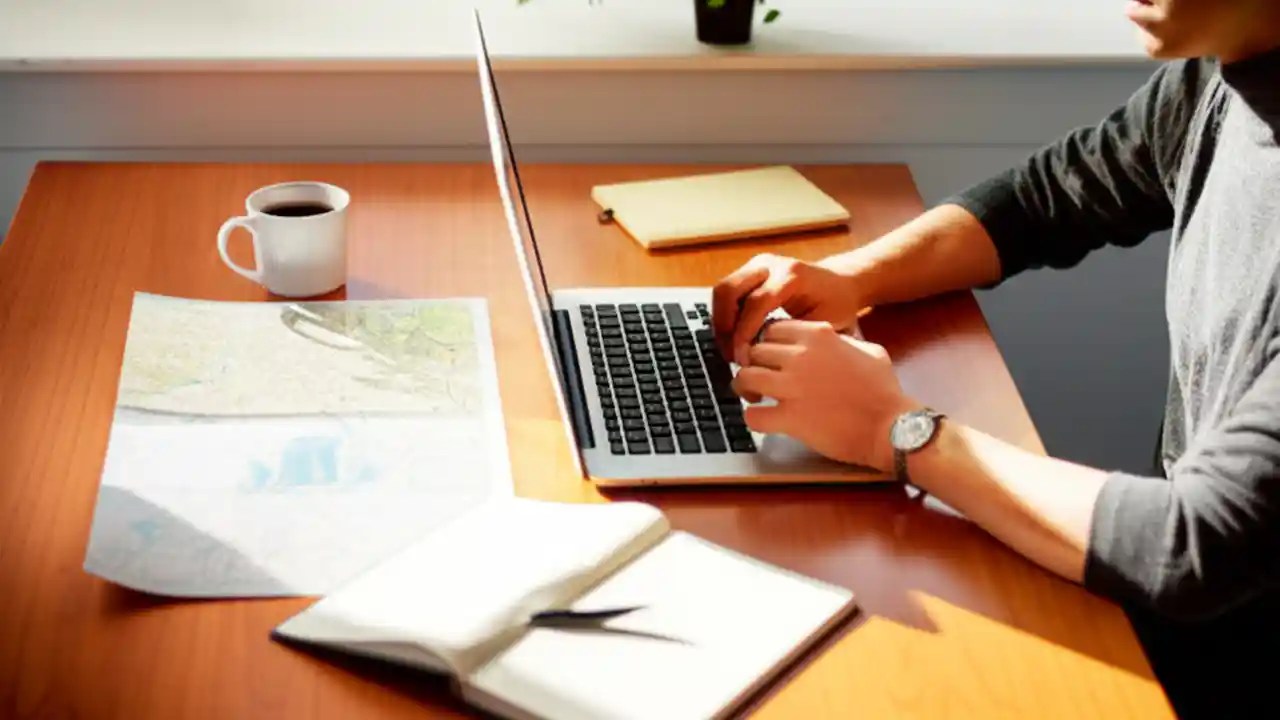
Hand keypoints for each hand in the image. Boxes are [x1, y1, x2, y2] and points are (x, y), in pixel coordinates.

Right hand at [712, 253, 867, 366]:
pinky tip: (733, 339)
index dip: (744, 333)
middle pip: (728, 289)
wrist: (840, 282)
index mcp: (792, 275)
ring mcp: (757, 265)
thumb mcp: (822, 325)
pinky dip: (725, 317)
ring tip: (730, 349)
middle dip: (724, 326)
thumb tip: (762, 357)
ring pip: (722, 291)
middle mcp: (770, 264)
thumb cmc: (836, 305)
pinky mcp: (749, 271)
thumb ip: (792, 337)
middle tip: (730, 355)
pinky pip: (726, 293)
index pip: (756, 302)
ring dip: (721, 322)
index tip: (742, 359)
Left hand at [731, 320, 917, 470]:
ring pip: (745, 378)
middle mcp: (800, 356)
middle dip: (754, 365)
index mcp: (817, 336)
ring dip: (746, 388)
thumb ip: (842, 342)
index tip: (771, 357)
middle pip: (755, 352)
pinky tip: (764, 420)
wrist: (893, 427)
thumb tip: (833, 342)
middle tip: (760, 379)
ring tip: (754, 398)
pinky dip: (753, 418)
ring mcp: (792, 387)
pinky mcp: (790, 418)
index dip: (768, 344)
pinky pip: (753, 415)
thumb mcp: (868, 351)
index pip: (771, 329)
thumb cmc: (885, 392)